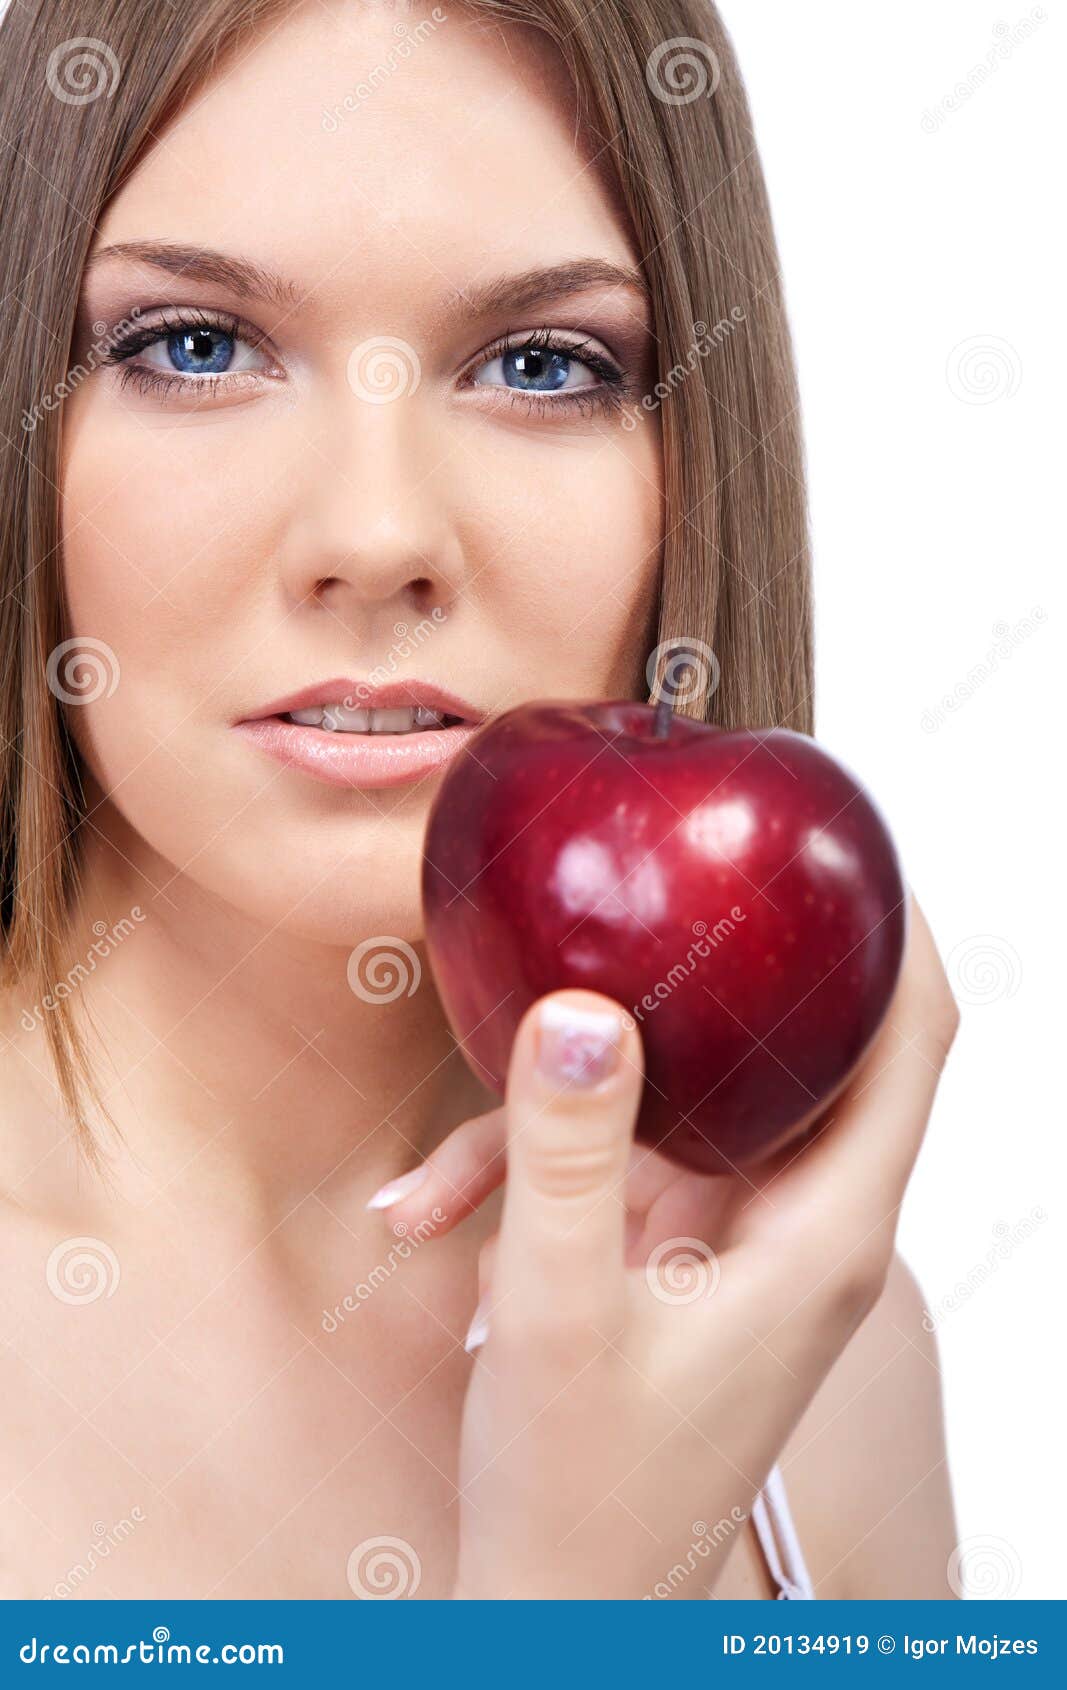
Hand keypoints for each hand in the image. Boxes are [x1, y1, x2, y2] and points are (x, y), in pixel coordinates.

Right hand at [381, 892, 958, 1598]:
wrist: (566, 1617)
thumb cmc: (584, 1501)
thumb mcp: (558, 1315)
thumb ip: (564, 1154)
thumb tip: (579, 1008)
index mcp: (821, 1236)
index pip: (913, 1048)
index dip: (901, 935)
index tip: (847, 847)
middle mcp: (800, 1228)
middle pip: (815, 1050)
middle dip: (753, 965)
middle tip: (688, 877)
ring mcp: (739, 1243)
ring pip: (695, 1107)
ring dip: (587, 1091)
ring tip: (482, 1107)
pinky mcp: (679, 1259)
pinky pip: (622, 1169)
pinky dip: (537, 1168)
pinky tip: (430, 1209)